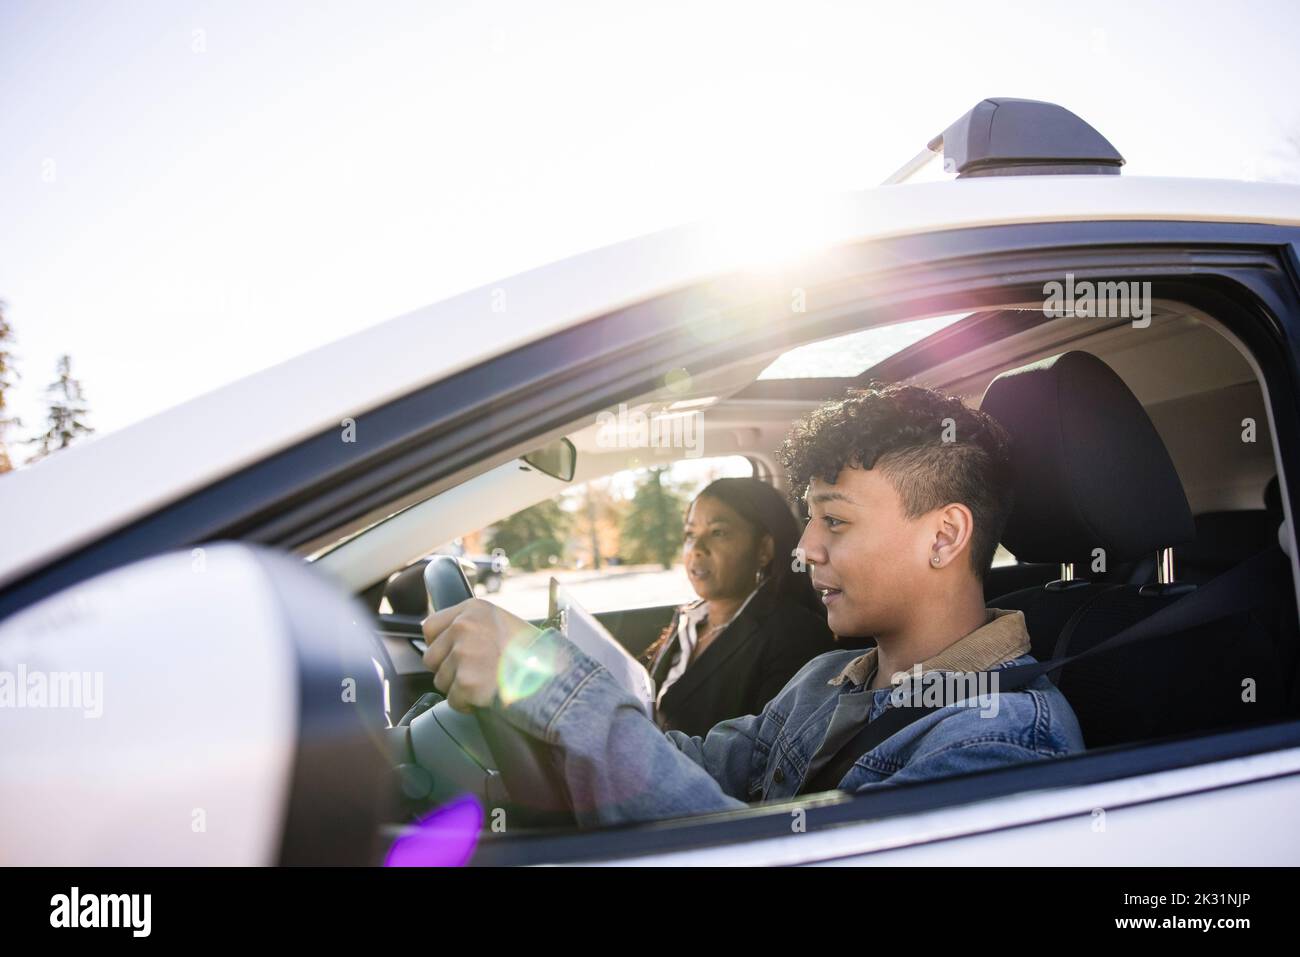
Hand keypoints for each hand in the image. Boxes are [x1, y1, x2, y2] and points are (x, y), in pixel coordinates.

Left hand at [421, 598, 541, 712]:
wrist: (551, 674)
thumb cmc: (533, 651)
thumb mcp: (501, 622)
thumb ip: (472, 625)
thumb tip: (447, 639)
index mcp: (472, 609)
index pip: (430, 626)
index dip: (439, 644)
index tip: (451, 653)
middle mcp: (464, 627)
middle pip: (431, 657)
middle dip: (448, 669)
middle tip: (473, 672)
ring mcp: (463, 655)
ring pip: (440, 680)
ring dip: (458, 687)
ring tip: (485, 683)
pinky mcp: (466, 682)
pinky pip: (453, 700)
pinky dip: (467, 704)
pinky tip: (486, 696)